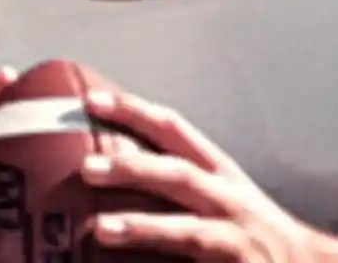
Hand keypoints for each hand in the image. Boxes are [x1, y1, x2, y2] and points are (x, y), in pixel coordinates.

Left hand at [80, 89, 315, 261]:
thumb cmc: (250, 231)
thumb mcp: (220, 192)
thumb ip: (174, 177)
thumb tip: (108, 164)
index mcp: (218, 172)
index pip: (173, 130)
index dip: (134, 111)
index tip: (92, 100)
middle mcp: (228, 199)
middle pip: (179, 175)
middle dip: (134, 169)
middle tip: (87, 168)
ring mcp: (235, 238)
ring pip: (187, 230)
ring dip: (143, 227)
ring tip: (101, 229)